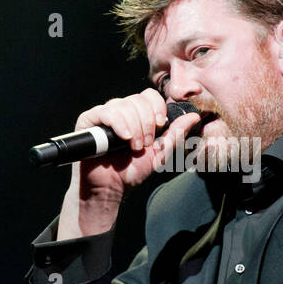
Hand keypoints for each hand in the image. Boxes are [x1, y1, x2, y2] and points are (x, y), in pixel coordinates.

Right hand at [57, 88, 200, 238]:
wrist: (110, 188)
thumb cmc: (131, 171)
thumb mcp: (159, 153)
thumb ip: (175, 135)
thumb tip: (193, 117)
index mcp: (137, 115)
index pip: (149, 96)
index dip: (157, 108)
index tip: (160, 126)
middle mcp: (121, 110)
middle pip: (139, 99)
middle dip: (147, 123)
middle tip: (145, 144)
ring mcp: (105, 114)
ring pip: (125, 105)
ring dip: (134, 127)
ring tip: (133, 147)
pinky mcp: (89, 120)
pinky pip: (107, 112)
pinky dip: (119, 123)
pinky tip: (124, 137)